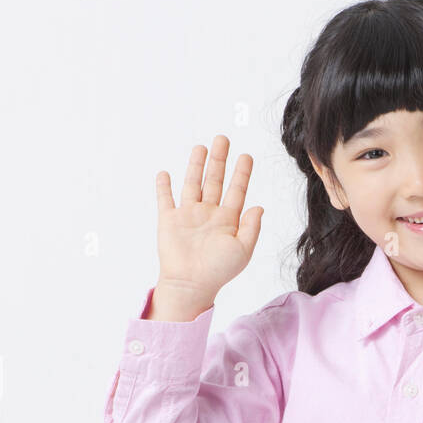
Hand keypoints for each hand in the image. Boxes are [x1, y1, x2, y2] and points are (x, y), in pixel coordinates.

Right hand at [153, 135, 263, 304]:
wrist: (191, 284)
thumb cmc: (219, 271)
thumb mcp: (243, 250)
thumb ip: (252, 227)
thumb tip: (260, 206)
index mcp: (228, 220)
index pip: (237, 190)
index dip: (242, 173)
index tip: (246, 156)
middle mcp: (208, 214)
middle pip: (215, 180)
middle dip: (219, 160)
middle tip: (223, 139)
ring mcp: (188, 216)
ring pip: (192, 183)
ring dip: (196, 165)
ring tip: (200, 146)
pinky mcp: (169, 220)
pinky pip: (165, 199)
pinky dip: (163, 186)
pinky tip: (164, 173)